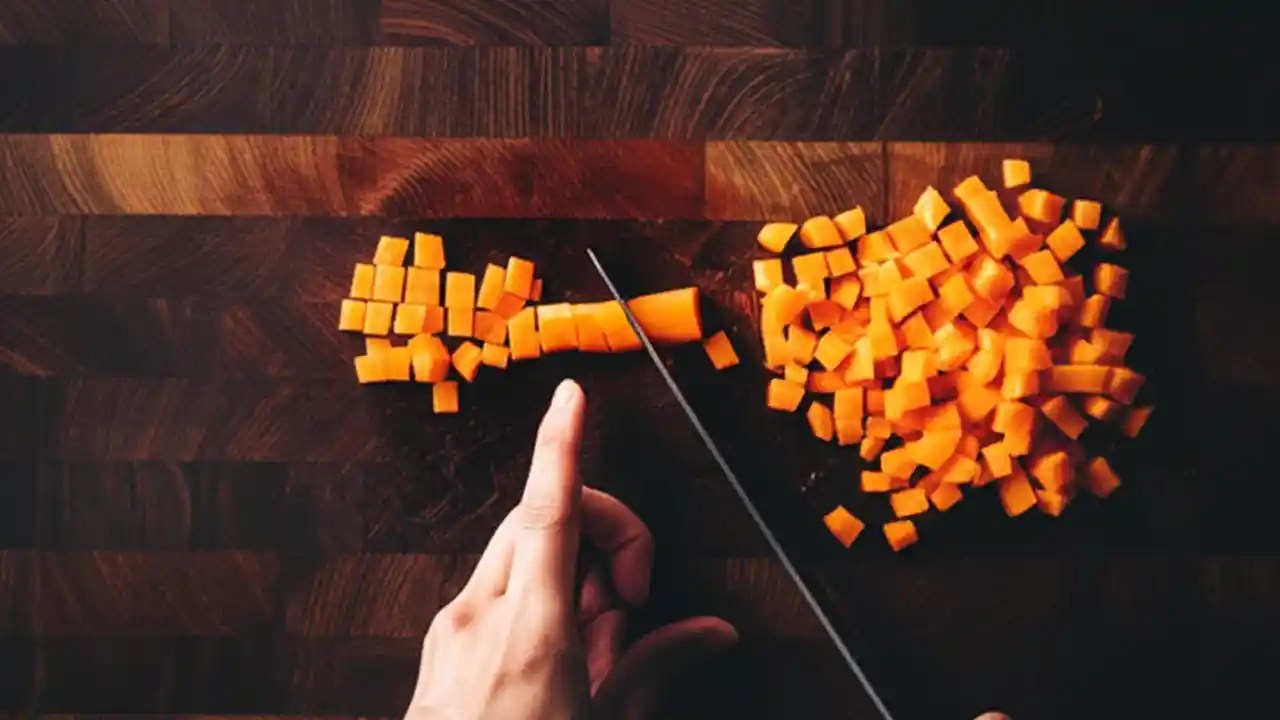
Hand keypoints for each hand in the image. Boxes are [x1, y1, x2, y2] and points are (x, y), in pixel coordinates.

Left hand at [406, 379, 737, 719]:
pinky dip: (539, 602)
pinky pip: (496, 590)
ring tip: (595, 654)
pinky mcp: (439, 646)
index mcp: (529, 635)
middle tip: (625, 612)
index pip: (549, 511)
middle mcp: (479, 617)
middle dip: (599, 540)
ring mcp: (452, 629)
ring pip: (519, 553)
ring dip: (571, 578)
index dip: (563, 444)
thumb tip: (713, 633)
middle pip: (541, 520)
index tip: (572, 394)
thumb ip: (656, 671)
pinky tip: (559, 666)